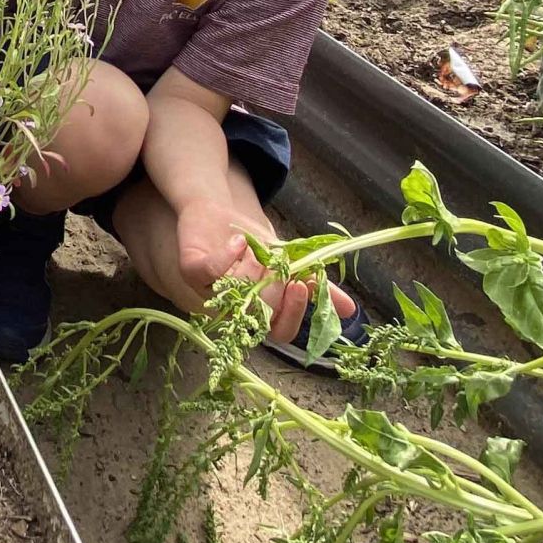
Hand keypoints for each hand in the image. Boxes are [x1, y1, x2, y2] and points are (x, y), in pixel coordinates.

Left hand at [175, 196, 355, 342]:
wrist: (217, 211)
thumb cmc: (253, 245)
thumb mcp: (288, 263)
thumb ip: (317, 285)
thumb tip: (350, 309)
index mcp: (259, 312)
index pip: (280, 332)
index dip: (293, 314)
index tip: (302, 286)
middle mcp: (233, 309)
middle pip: (260, 312)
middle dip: (273, 283)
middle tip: (277, 261)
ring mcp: (209, 292)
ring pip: (238, 293)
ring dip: (252, 267)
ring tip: (257, 247)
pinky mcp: (191, 270)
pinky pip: (208, 272)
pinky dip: (226, 256)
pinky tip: (238, 242)